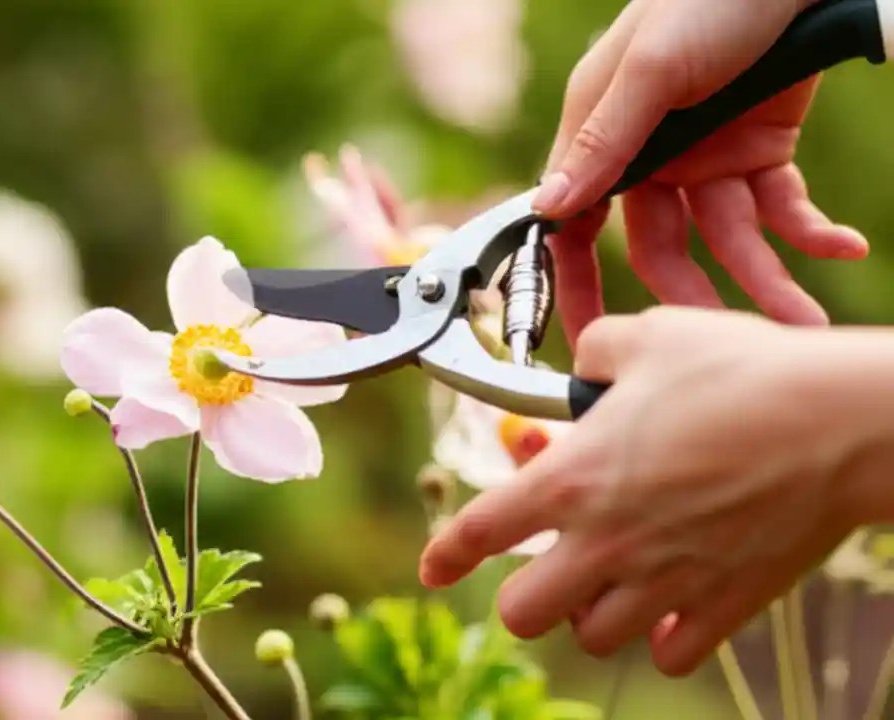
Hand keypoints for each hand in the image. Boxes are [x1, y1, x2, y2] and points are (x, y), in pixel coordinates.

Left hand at [419, 308, 893, 674]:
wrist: (840, 421)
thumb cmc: (742, 370)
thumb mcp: (649, 336)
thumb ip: (594, 352)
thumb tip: (582, 367)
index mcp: (574, 477)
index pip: (480, 530)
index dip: (445, 554)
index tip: (432, 569)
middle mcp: (608, 541)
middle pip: (523, 613)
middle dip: (525, 590)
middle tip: (553, 557)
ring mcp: (664, 581)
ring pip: (592, 637)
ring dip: (591, 609)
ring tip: (614, 571)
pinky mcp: (722, 604)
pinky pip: (670, 654)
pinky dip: (662, 637)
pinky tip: (670, 602)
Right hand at [540, 0, 868, 344]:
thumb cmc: (704, 0)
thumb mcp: (649, 69)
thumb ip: (602, 142)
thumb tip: (546, 209)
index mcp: (603, 136)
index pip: (577, 224)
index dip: (577, 282)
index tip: (589, 337)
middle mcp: (650, 157)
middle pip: (659, 247)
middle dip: (689, 296)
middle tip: (718, 341)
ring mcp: (706, 159)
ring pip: (728, 239)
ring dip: (765, 279)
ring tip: (803, 321)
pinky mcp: (763, 153)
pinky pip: (783, 208)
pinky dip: (813, 231)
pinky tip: (843, 246)